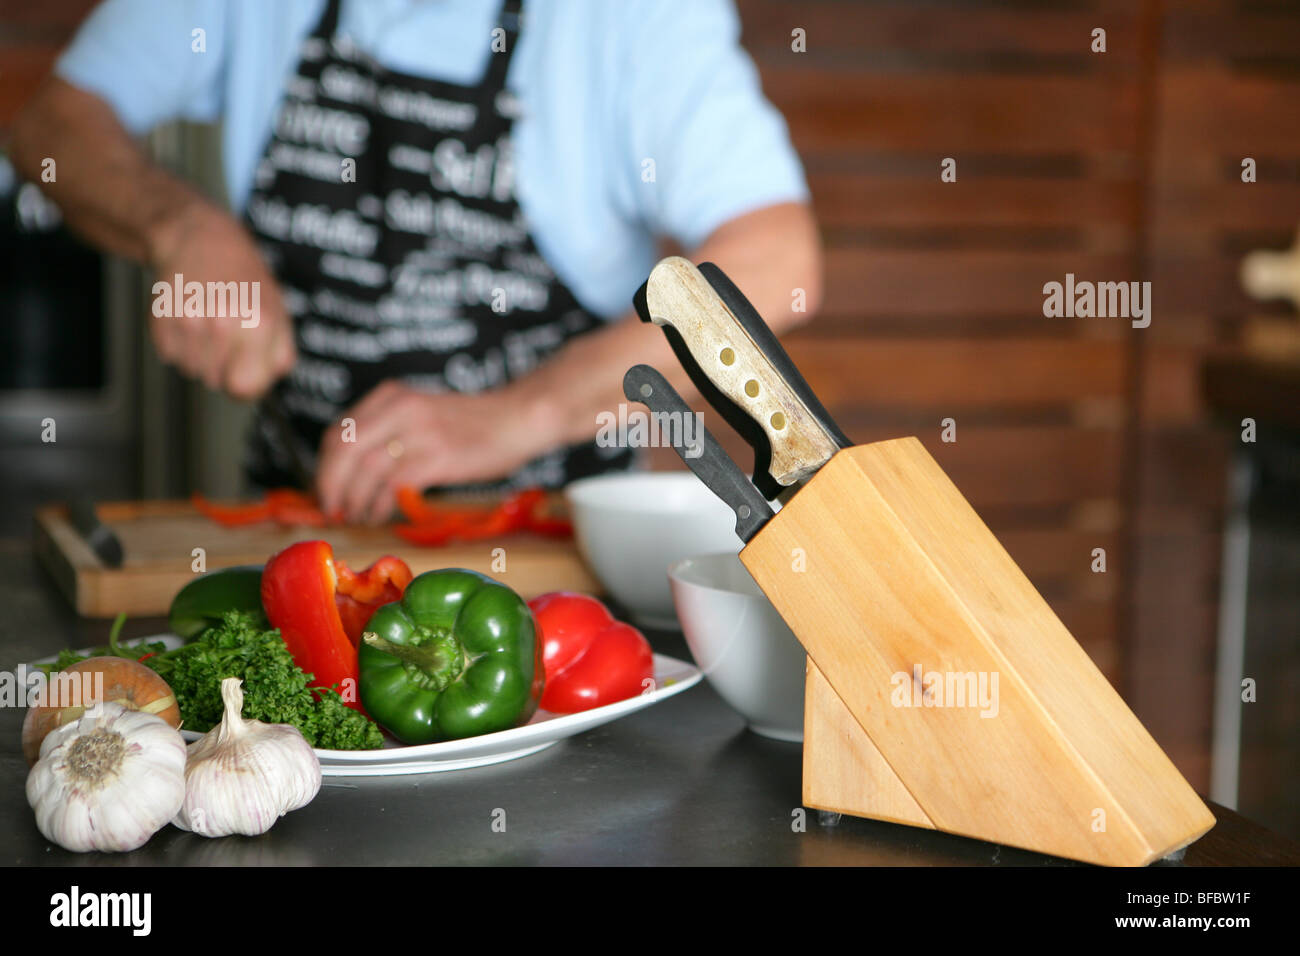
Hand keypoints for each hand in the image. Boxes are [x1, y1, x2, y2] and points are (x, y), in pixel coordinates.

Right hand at [147, 201, 295, 398]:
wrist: (200, 240)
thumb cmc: (244, 279)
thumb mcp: (278, 313)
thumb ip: (280, 356)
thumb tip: (265, 384)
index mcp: (259, 325)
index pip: (245, 388)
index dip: (244, 384)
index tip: (244, 370)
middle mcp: (223, 324)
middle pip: (216, 382)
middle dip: (222, 366)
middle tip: (225, 331)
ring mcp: (190, 321)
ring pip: (191, 371)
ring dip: (199, 355)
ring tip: (207, 322)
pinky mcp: (161, 318)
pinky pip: (169, 356)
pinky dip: (177, 344)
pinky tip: (188, 318)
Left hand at [316, 381, 555, 523]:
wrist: (517, 418)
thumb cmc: (472, 424)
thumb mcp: (422, 413)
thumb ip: (388, 432)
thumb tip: (350, 474)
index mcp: (391, 397)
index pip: (338, 432)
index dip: (324, 467)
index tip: (324, 491)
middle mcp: (400, 409)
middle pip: (343, 450)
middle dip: (330, 486)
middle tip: (332, 510)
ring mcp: (420, 432)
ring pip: (366, 470)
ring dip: (355, 501)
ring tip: (358, 517)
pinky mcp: (439, 456)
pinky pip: (394, 485)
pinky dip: (380, 505)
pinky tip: (380, 514)